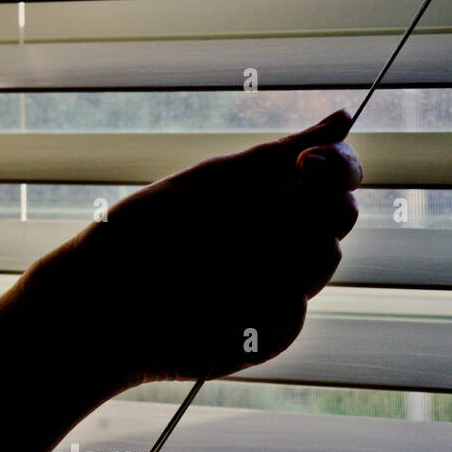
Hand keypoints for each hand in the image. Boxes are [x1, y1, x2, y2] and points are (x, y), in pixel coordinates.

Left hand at [54, 109, 360, 386]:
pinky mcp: (270, 333)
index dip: (338, 165)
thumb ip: (282, 156)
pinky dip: (259, 298)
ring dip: (279, 250)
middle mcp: (285, 240)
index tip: (303, 162)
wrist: (106, 302)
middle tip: (254, 215)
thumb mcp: (216, 184)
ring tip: (219, 257)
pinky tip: (217, 299)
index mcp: (273, 197)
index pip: (340, 174)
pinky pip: (293, 311)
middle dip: (310, 207)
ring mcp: (281, 287)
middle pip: (340, 215)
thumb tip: (344, 118)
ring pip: (322, 260)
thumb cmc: (150, 233)